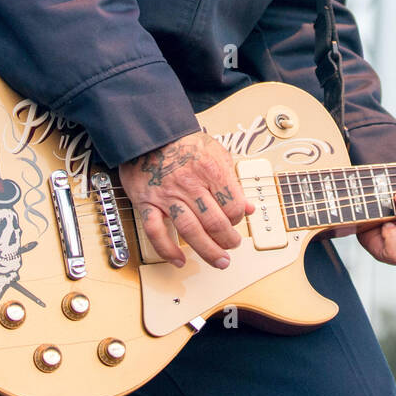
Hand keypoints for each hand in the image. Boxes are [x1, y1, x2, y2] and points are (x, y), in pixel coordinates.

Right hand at [119, 131, 253, 269]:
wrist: (150, 134)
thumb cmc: (184, 144)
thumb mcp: (217, 154)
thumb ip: (233, 182)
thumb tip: (248, 207)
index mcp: (210, 170)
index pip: (233, 205)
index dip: (239, 218)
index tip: (237, 222)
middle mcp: (189, 183)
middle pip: (215, 222)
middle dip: (228, 240)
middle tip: (232, 247)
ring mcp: (167, 195)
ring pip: (190, 231)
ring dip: (207, 250)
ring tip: (218, 260)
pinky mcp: (147, 202)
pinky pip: (155, 231)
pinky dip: (167, 249)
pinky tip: (179, 259)